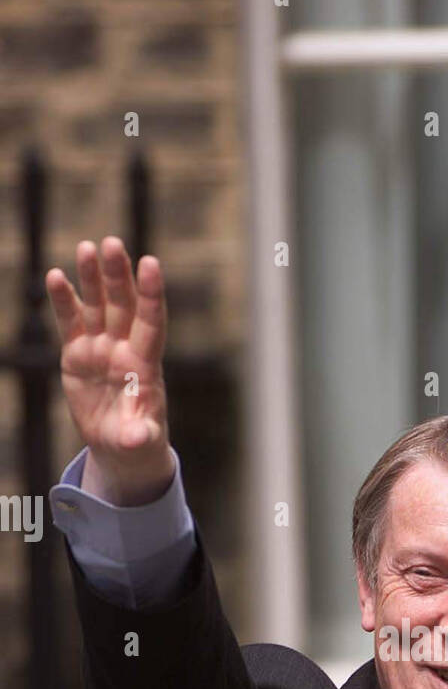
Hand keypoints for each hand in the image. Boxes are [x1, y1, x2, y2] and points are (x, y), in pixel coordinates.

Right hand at [46, 236, 173, 503]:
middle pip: (123, 305)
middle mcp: (124, 348)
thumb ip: (139, 435)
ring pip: (97, 306)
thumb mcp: (140, 442)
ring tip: (86, 248)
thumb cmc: (137, 441)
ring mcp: (101, 348)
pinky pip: (70, 322)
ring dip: (92, 277)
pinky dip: (63, 300)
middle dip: (118, 275)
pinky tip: (56, 275)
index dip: (151, 294)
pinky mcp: (78, 353)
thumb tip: (137, 437)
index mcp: (145, 365)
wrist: (120, 445)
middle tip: (112, 244)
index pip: (151, 323)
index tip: (151, 263)